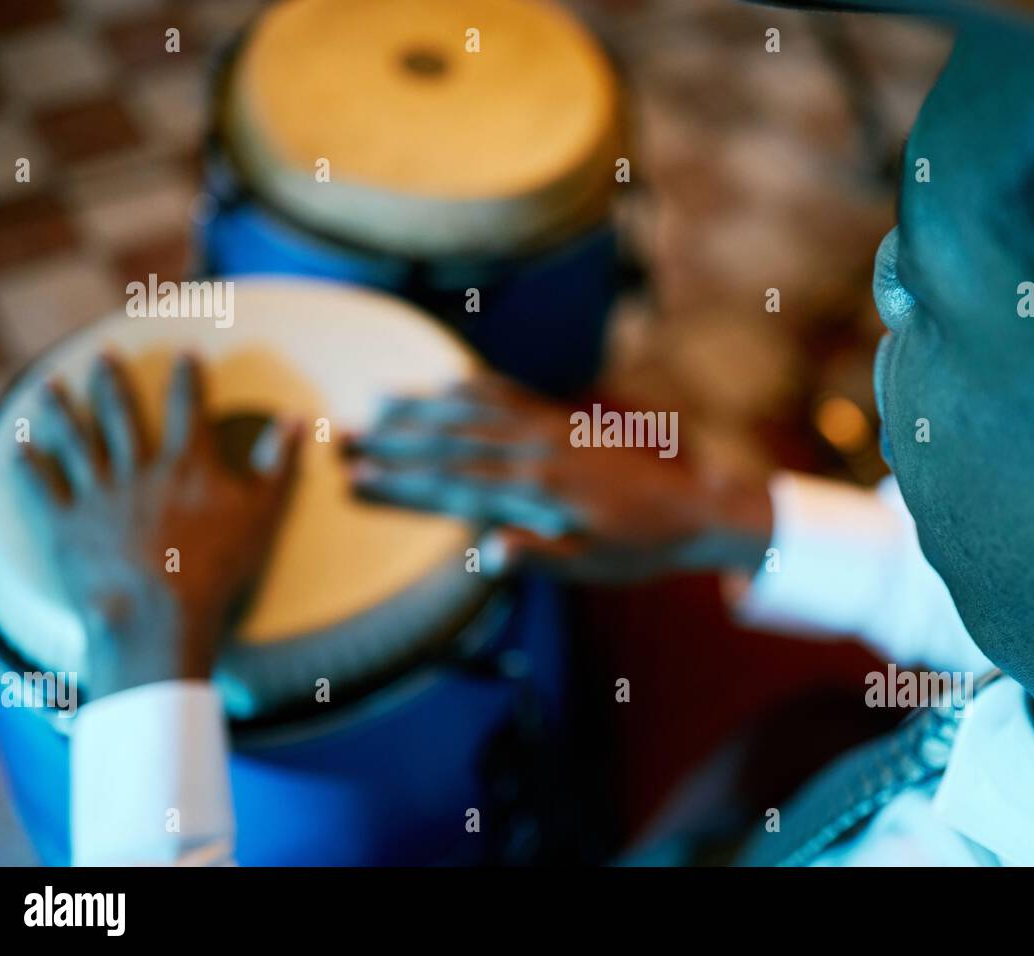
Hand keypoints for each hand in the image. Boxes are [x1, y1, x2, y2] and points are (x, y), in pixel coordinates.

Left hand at [19, 354, 300, 698]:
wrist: (157, 614)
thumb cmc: (219, 568)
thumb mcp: (265, 514)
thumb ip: (279, 464)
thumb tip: (297, 419)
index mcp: (187, 466)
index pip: (189, 410)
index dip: (189, 378)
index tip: (186, 354)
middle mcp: (138, 471)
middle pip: (121, 416)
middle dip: (111, 382)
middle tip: (103, 356)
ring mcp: (98, 497)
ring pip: (76, 442)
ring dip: (62, 412)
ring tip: (50, 386)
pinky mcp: (67, 527)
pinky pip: (43, 490)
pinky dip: (29, 468)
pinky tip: (20, 448)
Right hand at [343, 375, 770, 581]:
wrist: (692, 508)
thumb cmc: (640, 548)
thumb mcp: (594, 565)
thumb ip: (540, 555)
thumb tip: (488, 552)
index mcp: (538, 491)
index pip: (454, 483)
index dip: (400, 482)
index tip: (352, 480)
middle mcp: (537, 450)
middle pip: (451, 441)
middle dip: (392, 441)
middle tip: (340, 440)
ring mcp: (550, 429)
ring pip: (473, 410)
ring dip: (421, 407)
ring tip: (373, 402)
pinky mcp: (562, 420)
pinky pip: (508, 395)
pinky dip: (471, 388)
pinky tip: (445, 383)